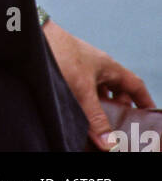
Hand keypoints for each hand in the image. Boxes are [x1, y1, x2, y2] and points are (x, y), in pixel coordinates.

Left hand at [42, 20, 154, 150]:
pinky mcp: (66, 74)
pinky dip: (84, 107)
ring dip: (100, 111)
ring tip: (100, 130)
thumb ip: (96, 118)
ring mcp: (81, 70)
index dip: (144, 101)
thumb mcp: (82, 90)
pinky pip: (82, 94)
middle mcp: (97, 67)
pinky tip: (79, 119)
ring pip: (98, 95)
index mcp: (108, 66)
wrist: (30, 37)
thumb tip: (110, 143)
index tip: (150, 117)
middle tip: (122, 132)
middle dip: (121, 111)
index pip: (134, 85)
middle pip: (117, 92)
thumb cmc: (60, 52)